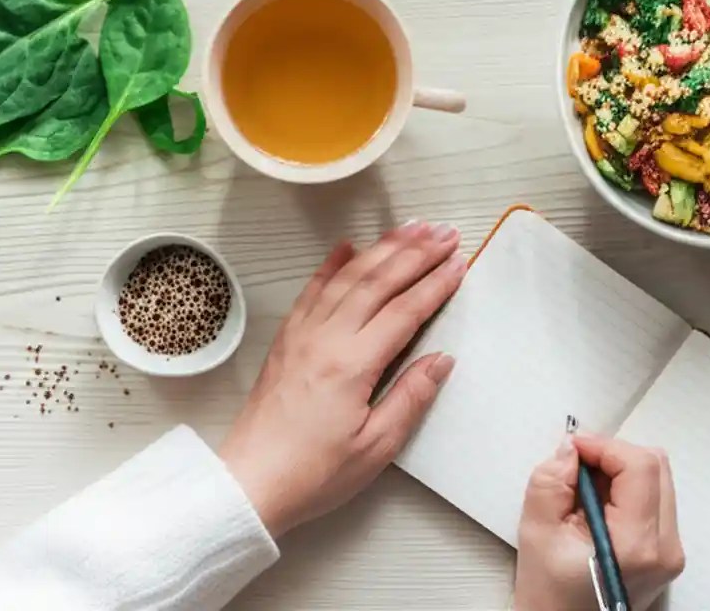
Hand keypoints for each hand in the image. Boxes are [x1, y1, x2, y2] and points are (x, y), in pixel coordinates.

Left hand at [219, 221, 466, 536]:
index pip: (404, 311)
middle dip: (415, 252)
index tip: (459, 263)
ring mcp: (302, 335)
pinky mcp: (286, 341)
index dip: (435, 284)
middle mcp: (325, 339)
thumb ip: (411, 396)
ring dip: (381, 248)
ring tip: (409, 228)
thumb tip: (441, 359)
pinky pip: (312, 290)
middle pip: (378, 281)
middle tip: (443, 233)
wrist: (250, 481)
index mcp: (352, 364)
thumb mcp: (376, 446)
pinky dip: (331, 264)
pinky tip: (346, 247)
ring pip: (347, 277)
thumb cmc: (312, 472)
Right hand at [514, 435, 684, 610]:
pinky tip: (597, 507)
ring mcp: (670, 551)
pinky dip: (625, 489)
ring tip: (583, 491)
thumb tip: (571, 449)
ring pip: (657, 478)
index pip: (639, 466)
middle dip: (612, 455)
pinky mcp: (666, 551)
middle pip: (655, 466)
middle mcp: (665, 547)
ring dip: (619, 471)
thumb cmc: (550, 596)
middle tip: (576, 467)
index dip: (604, 446)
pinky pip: (655, 498)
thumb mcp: (536, 532)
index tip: (574, 448)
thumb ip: (551, 482)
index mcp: (635, 544)